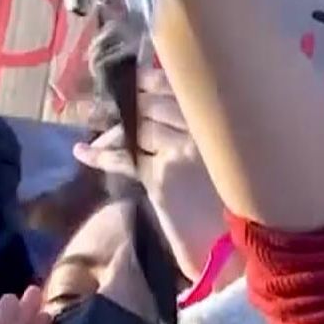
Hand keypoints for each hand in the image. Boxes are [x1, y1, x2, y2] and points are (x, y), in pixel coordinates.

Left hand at [73, 72, 226, 282]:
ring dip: (114, 129)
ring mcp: (181, 151)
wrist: (238, 246)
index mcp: (226, 122)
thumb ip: (212, 135)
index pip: (182, 89)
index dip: (154, 80)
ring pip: (137, 128)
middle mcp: (205, 130)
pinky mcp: (161, 177)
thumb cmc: (242, 205)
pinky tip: (82, 151)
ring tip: (98, 131)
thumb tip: (169, 115)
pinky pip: (123, 158)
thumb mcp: (232, 159)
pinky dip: (99, 155)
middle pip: (154, 105)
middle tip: (110, 103)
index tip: (138, 77)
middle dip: (130, 102)